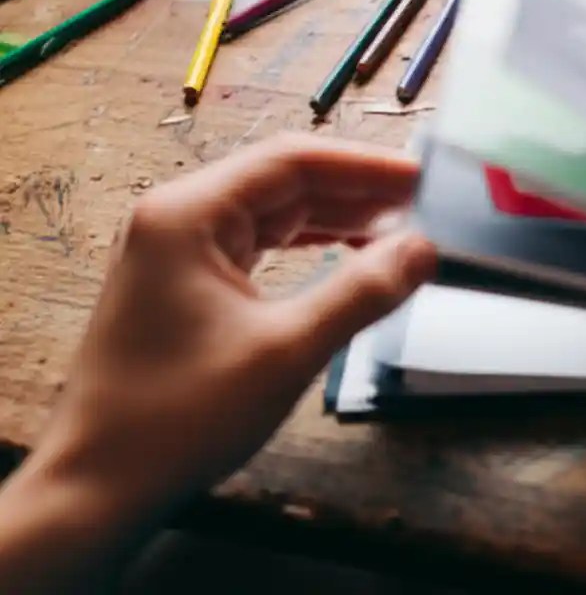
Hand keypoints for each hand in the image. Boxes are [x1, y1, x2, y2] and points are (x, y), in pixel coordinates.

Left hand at [0, 134, 434, 589]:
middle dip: (354, 191)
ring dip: (334, 219)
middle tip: (422, 204)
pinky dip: (306, 247)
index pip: (291, 162)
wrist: (101, 484)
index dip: (364, 165)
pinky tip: (346, 255)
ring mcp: (175, 253)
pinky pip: (256, 247)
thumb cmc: (181, 417)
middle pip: (281, 182)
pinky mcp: (182, 287)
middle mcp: (176, 220)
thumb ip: (361, 292)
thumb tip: (422, 249)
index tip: (422, 177)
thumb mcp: (288, 351)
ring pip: (271, 215)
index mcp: (187, 215)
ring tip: (397, 228)